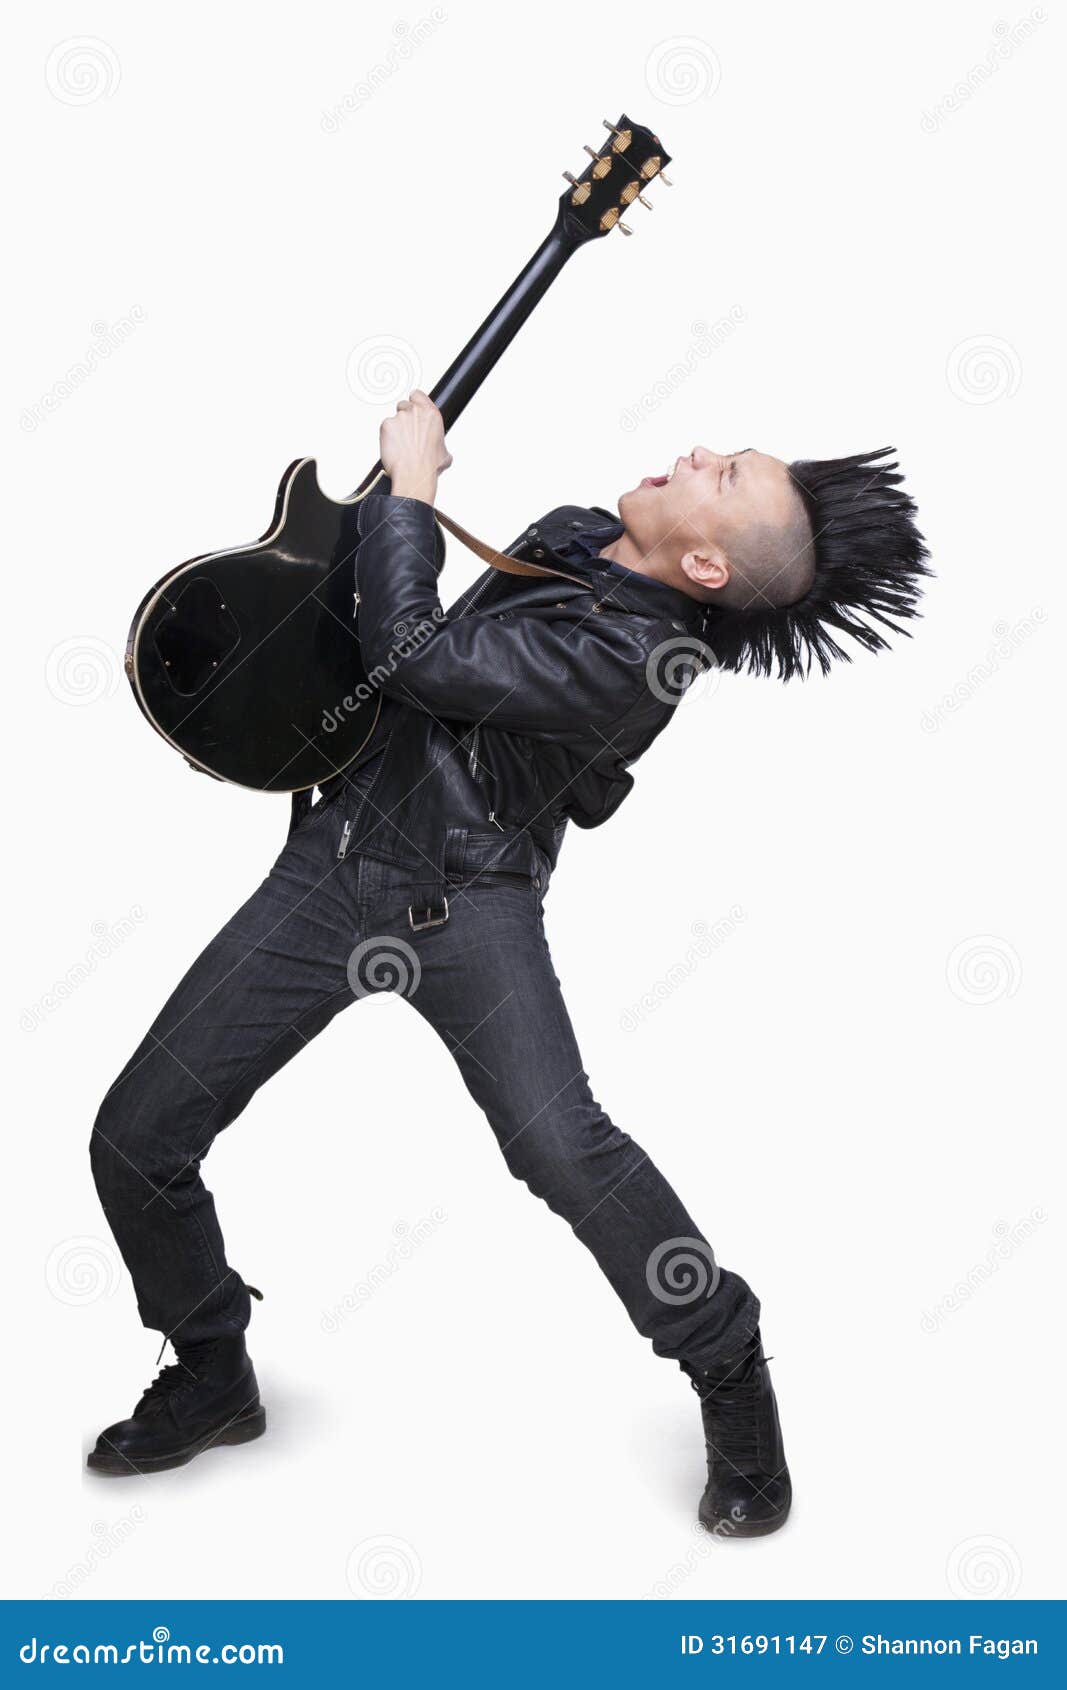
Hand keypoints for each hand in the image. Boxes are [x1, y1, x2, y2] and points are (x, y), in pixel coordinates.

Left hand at [379, 390, 452, 504]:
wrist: (414, 475)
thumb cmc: (428, 466)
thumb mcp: (445, 454)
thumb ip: (440, 445)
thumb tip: (442, 452)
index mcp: (431, 414)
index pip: (418, 395)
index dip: (414, 402)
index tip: (414, 410)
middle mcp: (415, 412)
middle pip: (404, 405)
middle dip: (404, 417)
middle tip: (406, 434)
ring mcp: (399, 417)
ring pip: (393, 418)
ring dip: (395, 429)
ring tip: (400, 446)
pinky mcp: (386, 425)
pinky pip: (385, 428)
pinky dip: (387, 437)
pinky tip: (393, 448)